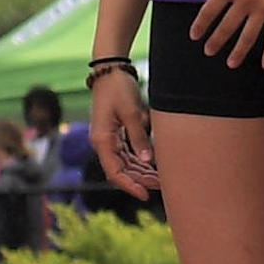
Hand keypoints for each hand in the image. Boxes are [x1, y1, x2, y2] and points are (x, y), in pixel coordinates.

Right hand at [88, 67, 158, 202]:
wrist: (112, 69)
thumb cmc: (119, 88)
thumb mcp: (131, 112)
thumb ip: (139, 136)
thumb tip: (148, 160)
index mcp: (102, 140)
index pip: (114, 172)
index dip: (130, 186)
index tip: (146, 194)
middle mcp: (103, 142)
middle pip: (121, 170)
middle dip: (140, 180)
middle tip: (161, 186)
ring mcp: (109, 138)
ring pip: (125, 163)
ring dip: (141, 172)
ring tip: (160, 178)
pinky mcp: (116, 133)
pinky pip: (127, 153)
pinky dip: (139, 160)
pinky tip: (153, 166)